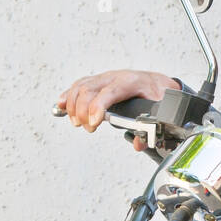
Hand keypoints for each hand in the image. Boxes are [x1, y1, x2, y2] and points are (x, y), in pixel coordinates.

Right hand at [56, 70, 177, 151]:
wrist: (156, 82)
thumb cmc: (157, 94)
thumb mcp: (160, 110)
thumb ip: (150, 129)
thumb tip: (138, 143)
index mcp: (131, 82)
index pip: (110, 91)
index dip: (98, 106)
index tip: (93, 123)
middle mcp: (114, 77)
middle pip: (90, 89)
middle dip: (83, 110)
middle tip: (88, 127)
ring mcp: (104, 78)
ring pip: (81, 86)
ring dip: (73, 104)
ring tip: (76, 122)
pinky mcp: (98, 81)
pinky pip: (79, 85)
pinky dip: (68, 95)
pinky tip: (60, 105)